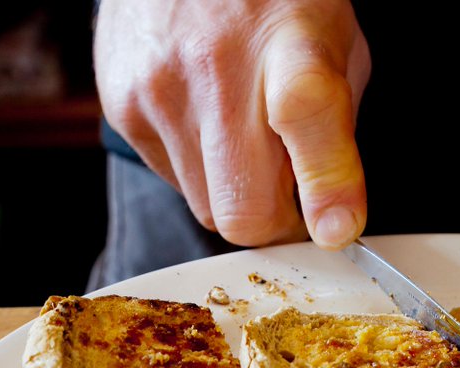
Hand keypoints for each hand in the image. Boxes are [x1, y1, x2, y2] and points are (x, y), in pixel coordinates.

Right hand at [94, 0, 369, 248]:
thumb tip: (332, 213)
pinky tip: (208, 121)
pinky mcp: (121, 107)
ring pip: (207, 208)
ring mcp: (159, 89)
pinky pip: (173, 182)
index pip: (306, 118)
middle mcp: (216, 68)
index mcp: (291, 45)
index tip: (336, 229)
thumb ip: (338, 130)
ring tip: (247, 138)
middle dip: (277, 223)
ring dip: (237, 194)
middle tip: (294, 197)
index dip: (327, 188)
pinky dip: (200, 170)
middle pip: (244, 210)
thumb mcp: (335, 45)